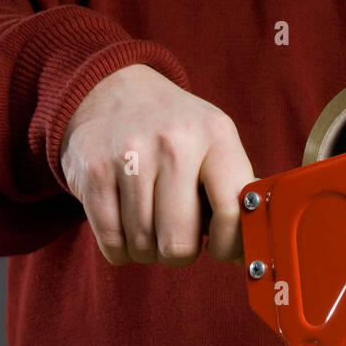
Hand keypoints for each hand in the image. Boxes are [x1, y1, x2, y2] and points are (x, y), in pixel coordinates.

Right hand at [59, 64, 252, 266]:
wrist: (111, 89)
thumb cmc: (175, 135)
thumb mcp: (214, 145)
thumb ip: (236, 196)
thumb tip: (252, 256)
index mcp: (216, 134)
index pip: (231, 212)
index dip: (227, 245)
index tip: (217, 246)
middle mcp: (174, 141)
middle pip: (179, 244)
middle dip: (178, 253)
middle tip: (176, 235)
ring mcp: (130, 155)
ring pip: (143, 247)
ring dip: (147, 250)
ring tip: (149, 223)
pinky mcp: (93, 171)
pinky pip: (112, 243)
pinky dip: (120, 248)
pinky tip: (125, 226)